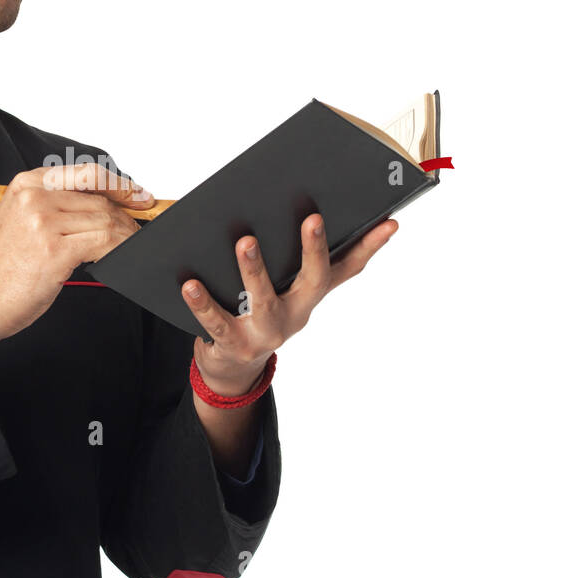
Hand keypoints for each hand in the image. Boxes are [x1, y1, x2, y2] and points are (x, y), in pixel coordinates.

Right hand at [0, 163, 150, 364]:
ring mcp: (43, 221)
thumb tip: (101, 207)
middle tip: (137, 232)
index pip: (88, 173)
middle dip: (126, 217)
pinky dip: (118, 251)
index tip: (138, 196)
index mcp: (27, 184)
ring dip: (125, 236)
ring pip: (105, 221)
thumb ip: (55, 207)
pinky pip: (103, 243)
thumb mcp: (21, 223)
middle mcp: (34, 196)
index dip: (120, 184)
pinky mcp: (54, 249)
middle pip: (100, 199)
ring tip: (129, 249)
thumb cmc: (0, 269)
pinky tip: (117, 260)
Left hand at [184, 213, 398, 394]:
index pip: (347, 268)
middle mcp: (295, 314)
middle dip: (314, 250)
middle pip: (313, 281)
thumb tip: (312, 211)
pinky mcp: (235, 344)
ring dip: (255, 270)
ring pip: (264, 300)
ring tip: (246, 242)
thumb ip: (297, 258)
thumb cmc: (258, 312)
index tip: (388, 222)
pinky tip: (190, 283)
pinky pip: (217, 321)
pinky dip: (203, 303)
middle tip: (312, 219)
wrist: (232, 366)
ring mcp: (266, 332)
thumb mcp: (286, 289)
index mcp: (308, 295)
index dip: (370, 247)